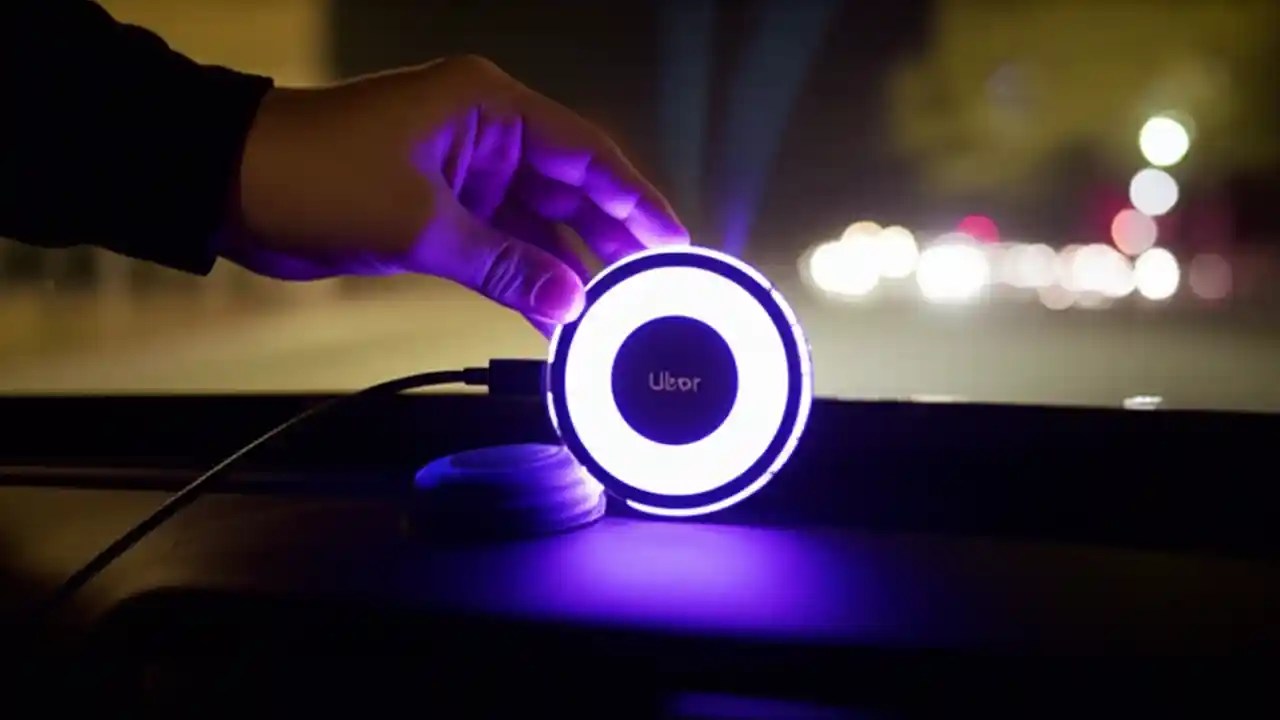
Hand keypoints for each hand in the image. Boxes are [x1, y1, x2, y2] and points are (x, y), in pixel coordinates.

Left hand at [219, 55, 688, 333]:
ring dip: (567, 263)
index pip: (587, 153)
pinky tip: (553, 310)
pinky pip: (502, 241)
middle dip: (610, 236)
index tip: (675, 240)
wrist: (232, 184)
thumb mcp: (421, 226)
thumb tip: (570, 303)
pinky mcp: (441, 206)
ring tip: (612, 308)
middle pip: (571, 186)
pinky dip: (525, 273)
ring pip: (538, 219)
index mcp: (489, 107)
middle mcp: (486, 133)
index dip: (637, 199)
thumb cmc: (315, 174)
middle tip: (653, 284)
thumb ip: (505, 266)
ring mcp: (465, 171)